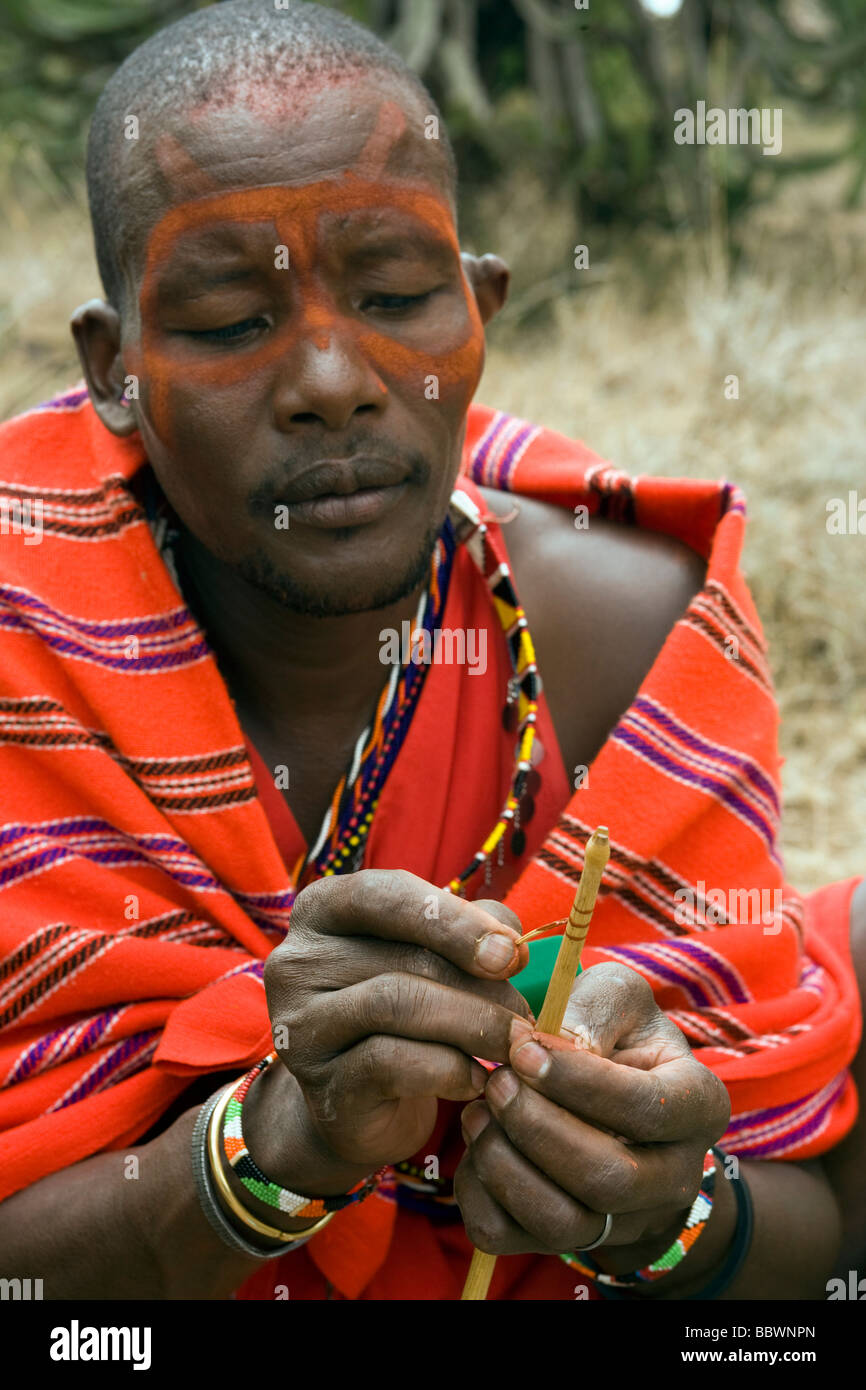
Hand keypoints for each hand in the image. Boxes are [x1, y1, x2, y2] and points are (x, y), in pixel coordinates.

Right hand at [256, 869, 533, 1192]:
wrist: (364, 1101)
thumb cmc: (407, 1009)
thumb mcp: (437, 956)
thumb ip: (475, 931)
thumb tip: (512, 947)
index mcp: (324, 910)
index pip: (384, 895)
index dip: (453, 920)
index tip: (510, 953)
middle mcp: (298, 961)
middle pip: (403, 958)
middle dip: (480, 987)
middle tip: (526, 1016)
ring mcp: (299, 1026)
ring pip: (396, 1005)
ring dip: (472, 1026)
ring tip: (512, 1046)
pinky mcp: (317, 1083)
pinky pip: (389, 1064)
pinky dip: (448, 1070)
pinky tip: (478, 1080)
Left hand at [455, 963, 730, 1262]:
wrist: (612, 1094)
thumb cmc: (615, 1035)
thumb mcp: (617, 1000)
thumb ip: (591, 1011)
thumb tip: (550, 1047)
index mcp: (698, 1104)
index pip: (646, 1107)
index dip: (578, 1082)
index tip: (523, 1051)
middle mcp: (674, 1174)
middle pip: (609, 1180)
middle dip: (538, 1128)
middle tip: (496, 1081)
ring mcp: (627, 1219)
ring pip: (565, 1223)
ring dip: (506, 1167)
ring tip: (478, 1112)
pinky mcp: (570, 1240)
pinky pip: (514, 1239)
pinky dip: (478, 1195)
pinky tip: (476, 1143)